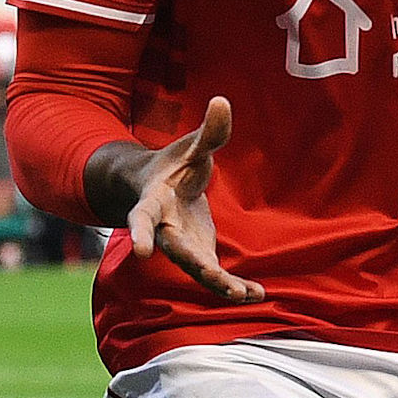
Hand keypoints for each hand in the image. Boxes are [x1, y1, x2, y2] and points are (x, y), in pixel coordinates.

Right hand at [122, 97, 264, 306]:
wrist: (161, 188)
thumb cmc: (173, 165)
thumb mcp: (191, 147)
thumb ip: (209, 131)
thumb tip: (222, 101)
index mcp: (153, 203)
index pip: (142, 219)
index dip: (139, 233)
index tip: (140, 252)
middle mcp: (163, 231)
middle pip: (177, 253)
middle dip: (198, 268)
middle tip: (221, 283)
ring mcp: (182, 247)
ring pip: (197, 271)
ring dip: (220, 286)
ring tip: (247, 295)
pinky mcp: (199, 255)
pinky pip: (214, 276)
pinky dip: (233, 286)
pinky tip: (258, 294)